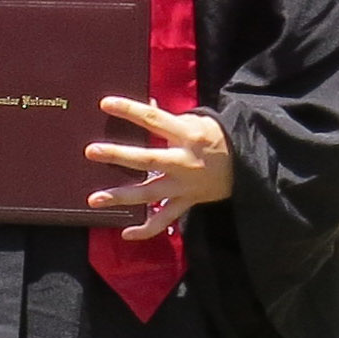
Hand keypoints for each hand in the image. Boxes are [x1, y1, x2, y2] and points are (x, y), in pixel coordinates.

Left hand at [85, 97, 233, 240]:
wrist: (247, 164)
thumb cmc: (216, 138)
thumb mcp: (196, 121)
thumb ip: (168, 118)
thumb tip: (145, 106)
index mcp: (187, 135)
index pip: (154, 119)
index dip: (130, 110)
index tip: (106, 104)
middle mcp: (184, 161)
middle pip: (147, 159)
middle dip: (119, 156)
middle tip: (91, 151)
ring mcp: (184, 185)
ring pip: (150, 194)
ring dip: (121, 197)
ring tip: (95, 199)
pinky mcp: (187, 202)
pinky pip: (165, 220)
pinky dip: (147, 229)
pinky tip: (125, 233)